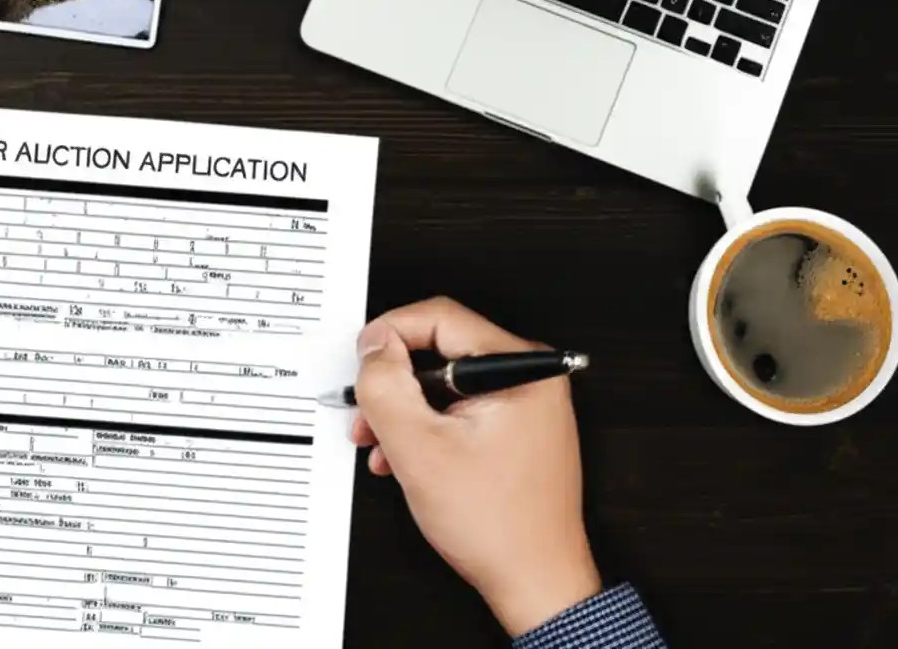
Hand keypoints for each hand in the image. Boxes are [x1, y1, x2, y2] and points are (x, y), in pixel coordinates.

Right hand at [351, 297, 600, 636]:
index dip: (388, 335)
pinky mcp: (515, 428)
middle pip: (438, 352)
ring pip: (443, 385)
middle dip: (393, 386)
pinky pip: (459, 409)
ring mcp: (525, 405)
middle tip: (368, 414)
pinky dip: (427, 429)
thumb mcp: (418, 448)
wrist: (534, 580)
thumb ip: (387, 387)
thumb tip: (374, 347)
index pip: (439, 318)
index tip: (362, 361)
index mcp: (520, 369)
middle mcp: (530, 378)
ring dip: (405, 413)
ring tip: (384, 446)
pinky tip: (408, 458)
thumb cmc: (498, 526)